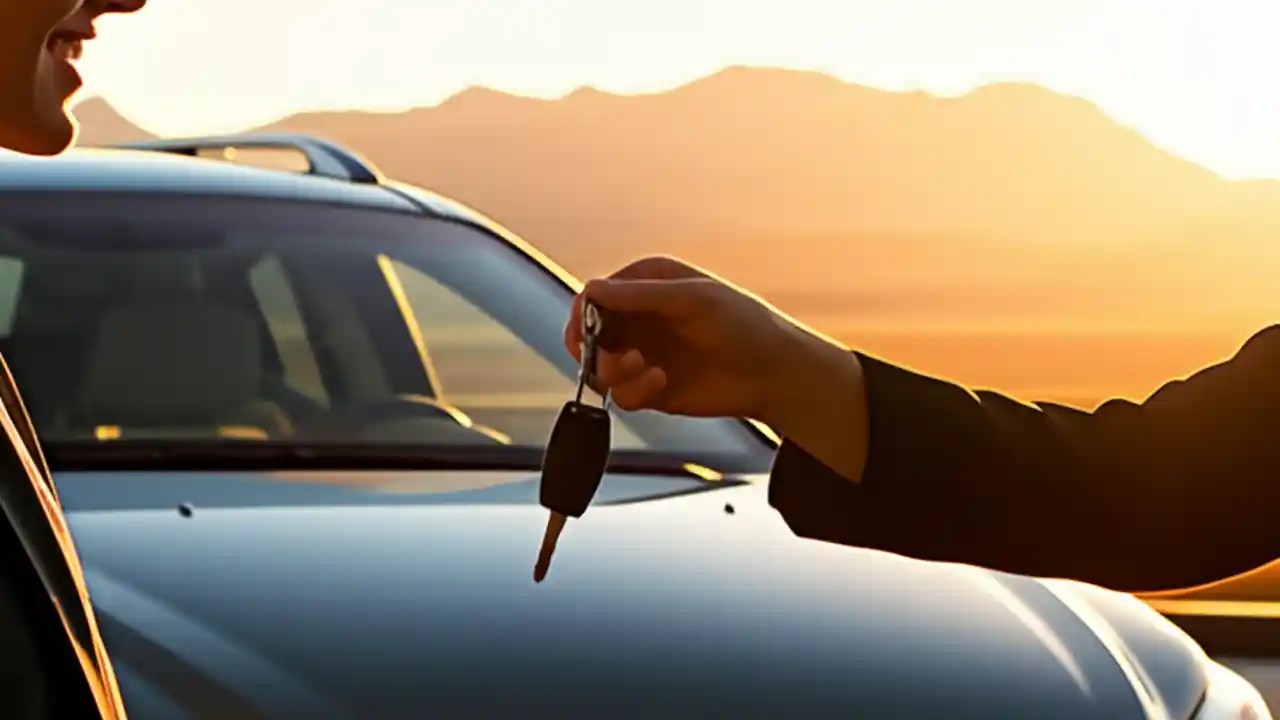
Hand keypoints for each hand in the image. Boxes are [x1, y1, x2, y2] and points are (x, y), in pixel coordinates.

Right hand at [565, 255, 869, 480]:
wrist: (771, 373)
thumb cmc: (742, 324)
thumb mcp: (692, 300)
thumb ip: (640, 296)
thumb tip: (591, 289)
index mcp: (646, 284)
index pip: (595, 296)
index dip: (583, 314)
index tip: (586, 332)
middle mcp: (638, 318)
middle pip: (588, 334)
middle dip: (592, 348)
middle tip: (607, 357)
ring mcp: (642, 354)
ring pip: (598, 367)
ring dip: (612, 371)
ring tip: (642, 368)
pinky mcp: (648, 387)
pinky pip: (620, 394)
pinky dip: (632, 391)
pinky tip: (659, 382)